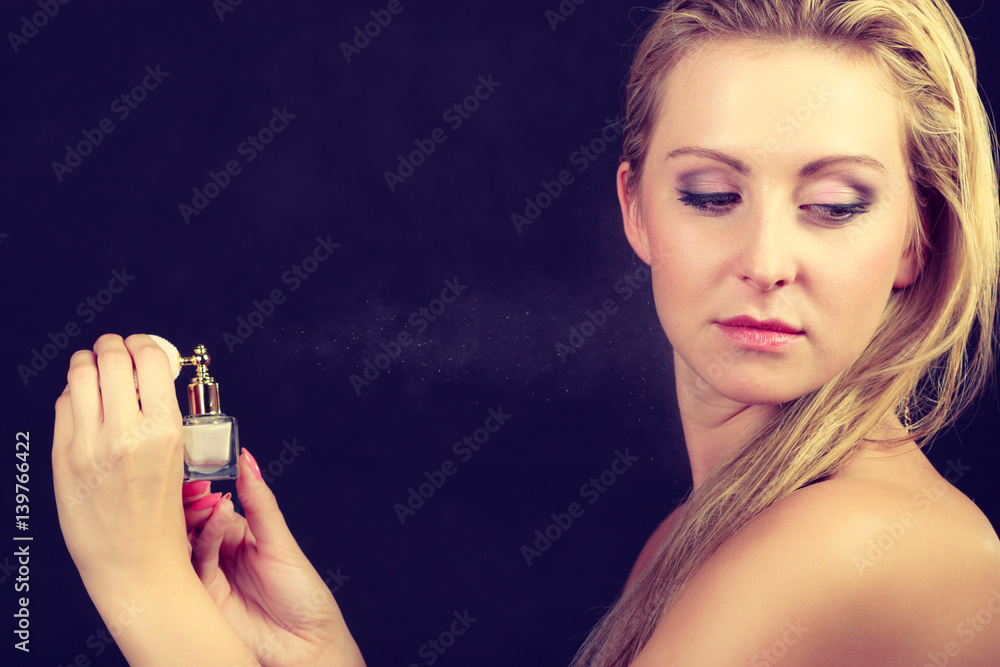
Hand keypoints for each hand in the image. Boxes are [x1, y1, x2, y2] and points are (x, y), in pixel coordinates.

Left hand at [53, 333, 190, 590]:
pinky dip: (73, 393)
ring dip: (88, 361)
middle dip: (114, 344)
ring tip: (95, 366)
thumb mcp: (177, 456)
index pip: (151, 359)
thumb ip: (160, 414)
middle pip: (112, 357)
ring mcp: (90, 445)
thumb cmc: (160, 516)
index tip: (146, 347)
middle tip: (117, 348)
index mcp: (165, 431)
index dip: (146, 343)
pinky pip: (63, 404)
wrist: (135, 562)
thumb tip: (145, 374)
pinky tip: (84, 400)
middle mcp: (127, 433)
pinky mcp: (63, 457)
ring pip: (80, 373)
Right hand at [184, 450, 364, 666]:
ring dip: (196, 514)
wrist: (306, 645)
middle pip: (193, 521)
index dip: (205, 486)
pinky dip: (205, 534)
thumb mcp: (280, 541)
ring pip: (188, 538)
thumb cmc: (302, 594)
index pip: (212, 506)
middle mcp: (220, 553)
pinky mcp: (203, 595)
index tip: (203, 464)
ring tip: (211, 497)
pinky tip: (218, 514)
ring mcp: (209, 575)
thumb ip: (260, 503)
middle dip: (193, 499)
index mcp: (239, 537)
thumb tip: (247, 460)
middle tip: (198, 480)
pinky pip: (196, 559)